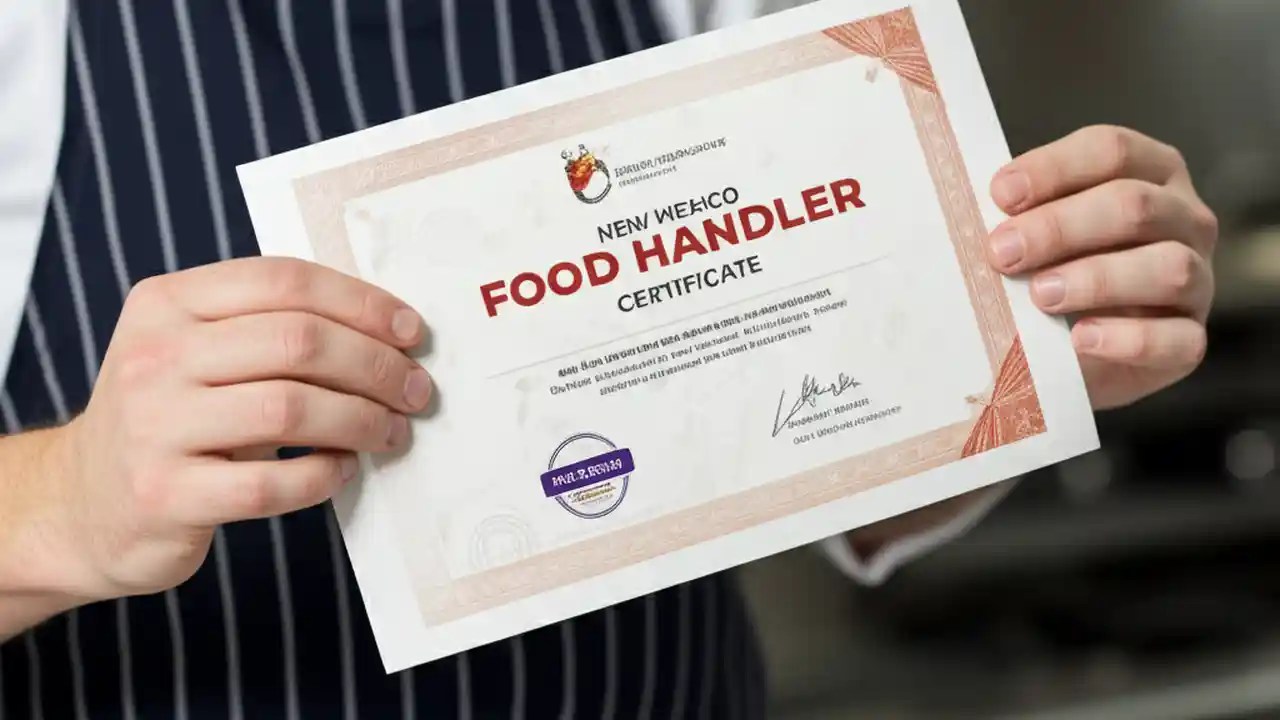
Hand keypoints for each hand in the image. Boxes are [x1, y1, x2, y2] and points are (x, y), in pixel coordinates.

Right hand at [44, 258, 430, 600]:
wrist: (82, 505)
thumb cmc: (172, 419)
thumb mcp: (195, 352)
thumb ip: (267, 327)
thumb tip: (388, 329)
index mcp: (167, 303)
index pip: (282, 281)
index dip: (360, 302)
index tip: (411, 330)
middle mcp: (154, 355)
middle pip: (297, 340)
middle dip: (375, 364)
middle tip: (416, 389)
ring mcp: (154, 426)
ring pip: (290, 408)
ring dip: (362, 420)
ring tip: (392, 431)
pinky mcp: (165, 495)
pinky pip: (270, 484)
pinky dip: (323, 476)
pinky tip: (342, 470)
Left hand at [986, 125, 1217, 409]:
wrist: (1074, 353)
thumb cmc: (1053, 274)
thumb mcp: (1036, 236)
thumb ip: (1019, 216)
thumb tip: (969, 211)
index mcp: (1150, 173)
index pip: (1113, 151)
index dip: (1054, 168)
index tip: (1000, 195)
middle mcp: (1184, 219)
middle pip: (1134, 205)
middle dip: (1060, 227)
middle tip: (1003, 252)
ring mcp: (1198, 280)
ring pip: (1167, 267)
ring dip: (1096, 279)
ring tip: (1040, 296)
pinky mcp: (1190, 340)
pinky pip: (1177, 338)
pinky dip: (1127, 338)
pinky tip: (1080, 338)